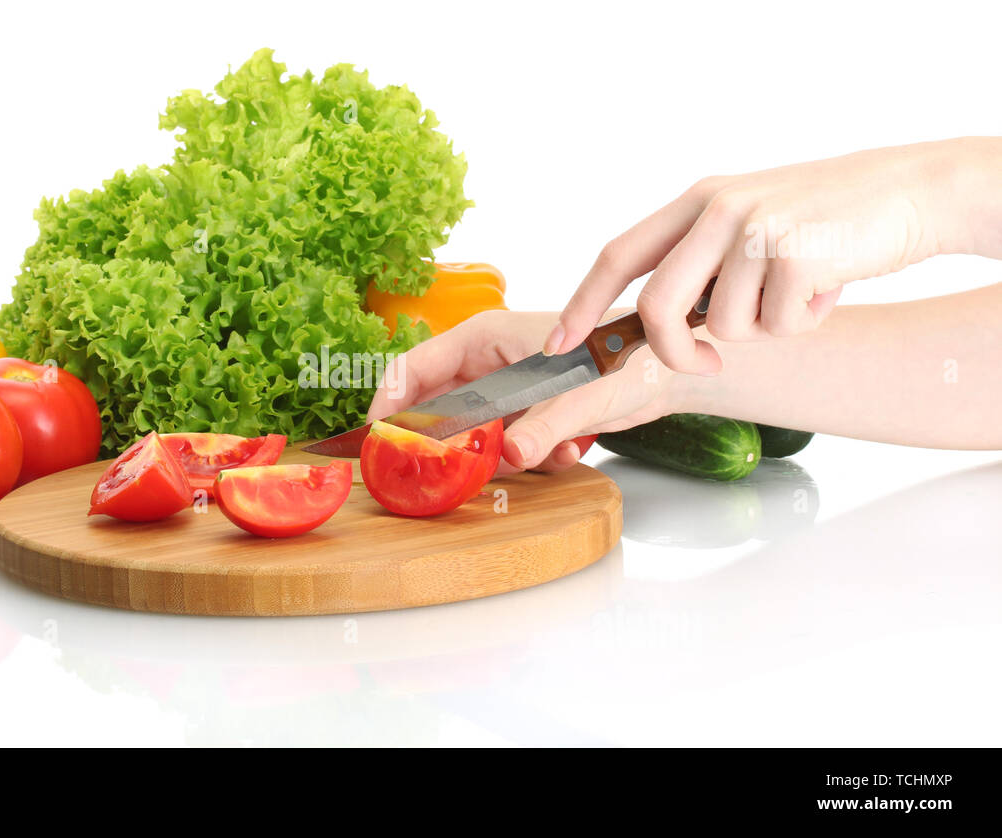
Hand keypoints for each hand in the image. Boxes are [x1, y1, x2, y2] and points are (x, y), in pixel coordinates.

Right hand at [367, 310, 676, 470]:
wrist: (668, 371)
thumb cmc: (626, 360)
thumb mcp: (584, 394)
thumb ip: (546, 426)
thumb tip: (512, 454)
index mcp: (483, 337)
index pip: (412, 367)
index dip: (388, 404)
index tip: (377, 442)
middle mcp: (486, 362)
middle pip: (434, 408)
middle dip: (449, 446)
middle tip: (452, 474)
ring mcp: (504, 389)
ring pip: (469, 435)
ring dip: (501, 457)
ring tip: (545, 452)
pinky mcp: (523, 412)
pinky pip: (502, 446)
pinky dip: (531, 458)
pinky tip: (569, 449)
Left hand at [543, 137, 1001, 374]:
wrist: (906, 193)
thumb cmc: (823, 220)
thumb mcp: (746, 224)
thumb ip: (700, 263)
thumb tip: (656, 327)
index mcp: (696, 201)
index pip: (619, 255)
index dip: (584, 302)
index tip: (560, 342)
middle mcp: (717, 209)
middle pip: (657, 305)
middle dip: (675, 351)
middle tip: (708, 361)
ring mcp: (754, 227)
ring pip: (725, 324)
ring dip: (765, 326)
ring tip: (798, 289)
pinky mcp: (795, 251)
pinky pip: (777, 325)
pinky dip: (804, 321)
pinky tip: (826, 285)